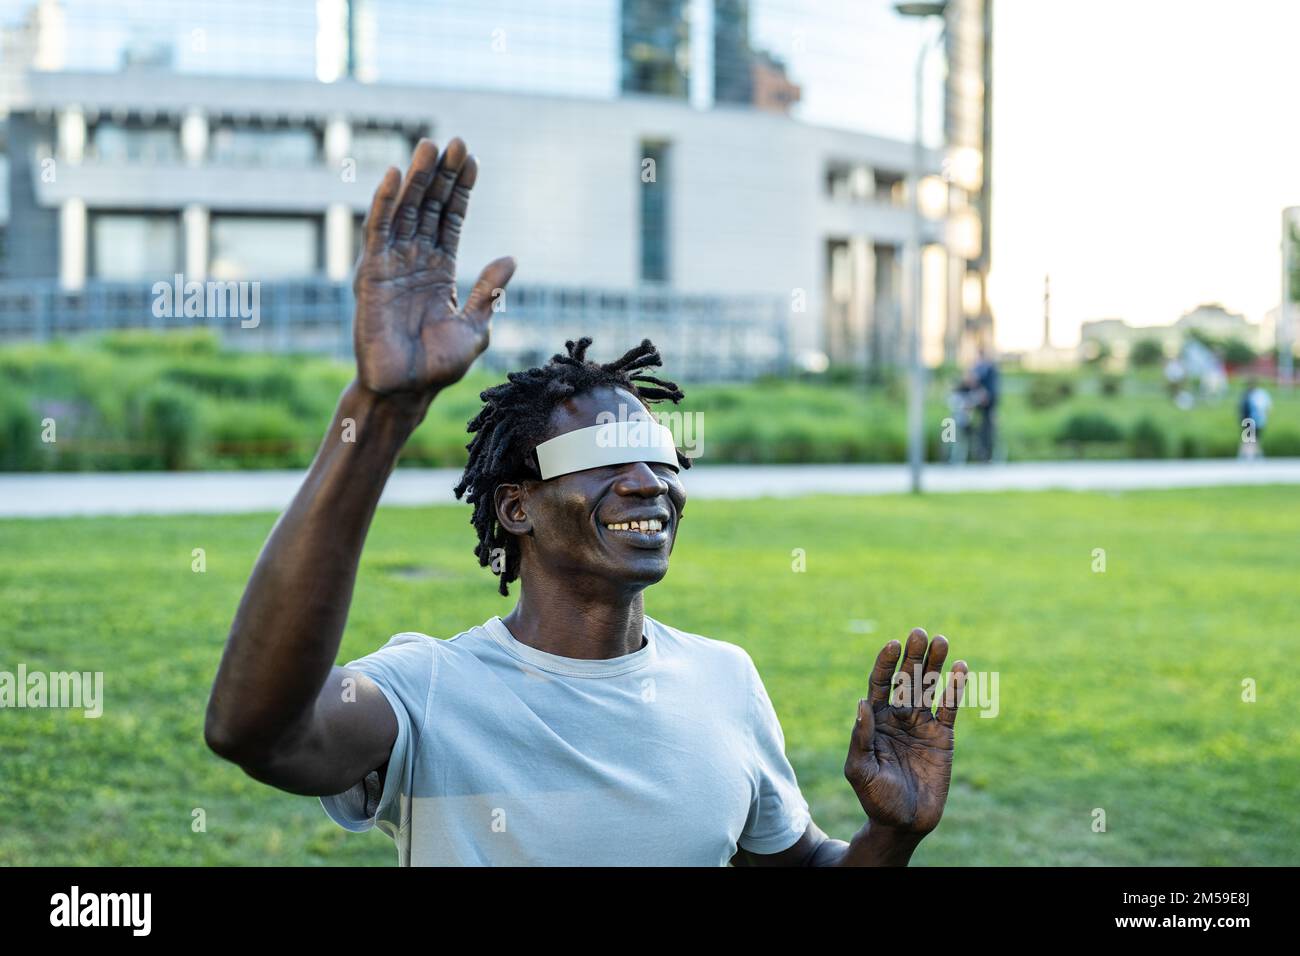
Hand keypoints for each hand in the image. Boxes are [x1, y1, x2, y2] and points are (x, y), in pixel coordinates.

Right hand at [353, 138, 516, 395]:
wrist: (407, 390)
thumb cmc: (438, 365)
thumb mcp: (475, 326)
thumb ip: (489, 292)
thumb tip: (511, 258)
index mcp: (439, 270)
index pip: (450, 219)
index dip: (460, 190)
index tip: (472, 160)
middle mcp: (414, 261)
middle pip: (428, 208)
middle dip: (442, 175)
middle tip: (456, 141)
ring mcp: (392, 265)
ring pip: (405, 212)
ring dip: (416, 179)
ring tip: (430, 147)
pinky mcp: (372, 274)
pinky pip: (378, 232)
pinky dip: (384, 203)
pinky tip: (394, 176)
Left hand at [843, 628, 967, 834]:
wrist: (904, 823)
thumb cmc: (875, 798)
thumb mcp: (859, 770)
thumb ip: (860, 738)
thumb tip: (862, 702)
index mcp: (876, 719)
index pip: (881, 684)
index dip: (886, 664)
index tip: (893, 644)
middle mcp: (899, 716)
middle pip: (906, 679)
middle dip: (912, 657)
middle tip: (918, 633)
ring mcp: (922, 725)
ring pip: (929, 687)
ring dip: (935, 664)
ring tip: (941, 640)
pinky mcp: (943, 737)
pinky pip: (950, 708)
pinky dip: (956, 689)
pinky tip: (961, 668)